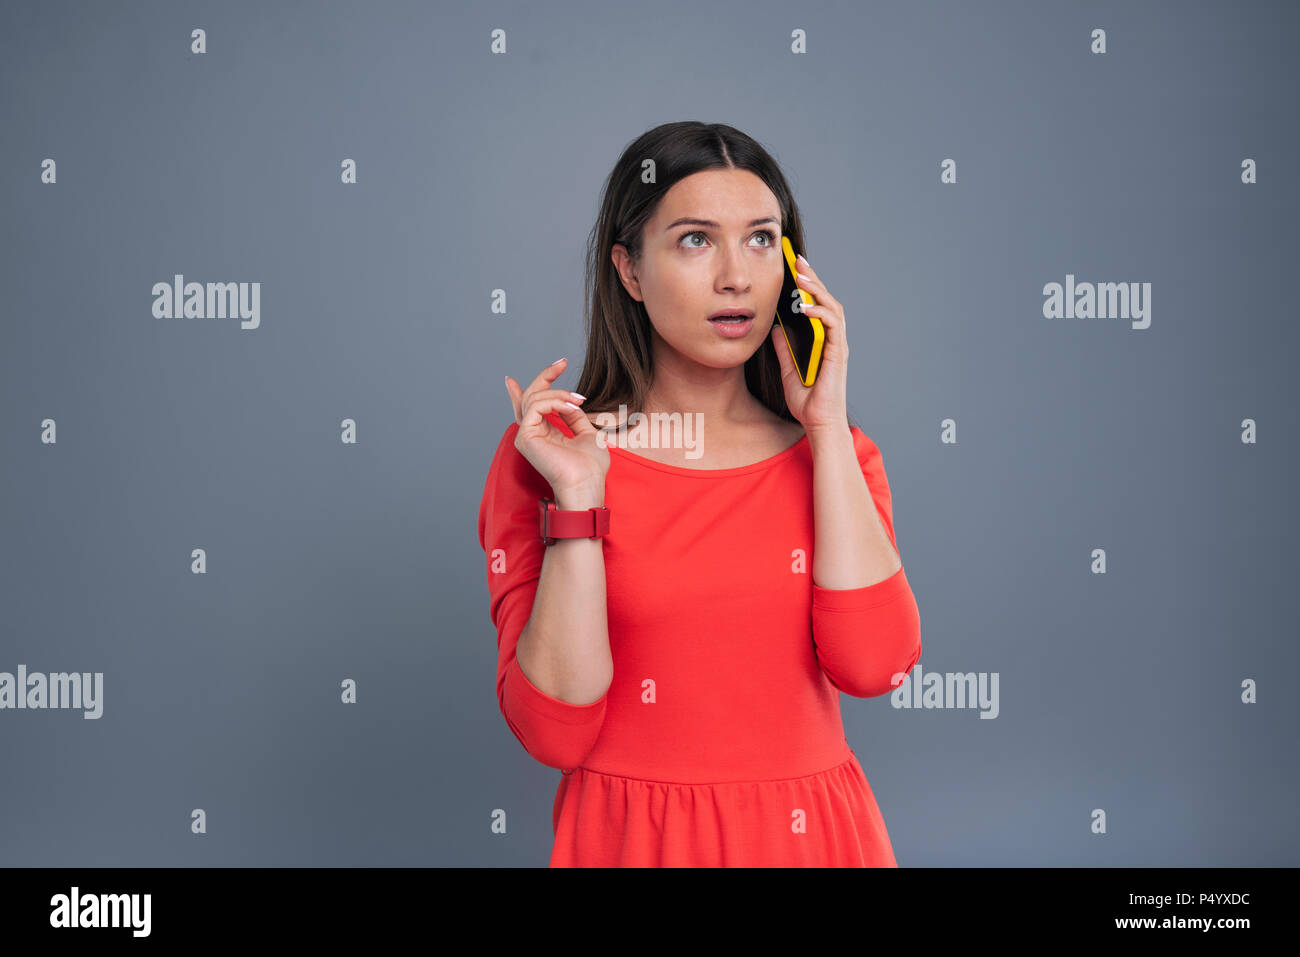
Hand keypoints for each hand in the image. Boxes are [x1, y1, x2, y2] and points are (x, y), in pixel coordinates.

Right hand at [504, 358, 608, 501]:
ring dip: (559, 393)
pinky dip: (555, 401)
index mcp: (544, 434)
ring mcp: (526, 436)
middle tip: (561, 362)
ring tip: (579, 400)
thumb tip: (568, 400)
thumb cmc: (590, 467)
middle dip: (544, 376)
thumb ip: (574, 416)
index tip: (548, 368)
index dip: (531, 385)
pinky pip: (536, 406)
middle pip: (530, 396)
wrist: (587, 485)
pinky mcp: (525, 436)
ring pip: (534, 398)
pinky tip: (572, 406)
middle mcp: (531, 434)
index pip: (531, 406)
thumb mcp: (587, 433)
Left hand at [769, 253, 849, 435]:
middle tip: (797, 261)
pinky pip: (832, 326)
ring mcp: (837, 345)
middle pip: (826, 300)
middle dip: (813, 278)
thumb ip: (784, 348)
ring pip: (832, 307)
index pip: (817, 306)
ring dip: (817, 289)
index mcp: (823, 341)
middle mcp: (833, 340)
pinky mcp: (838, 353)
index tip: (794, 268)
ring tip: (802, 275)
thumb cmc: (807, 401)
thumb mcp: (788, 369)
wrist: (817, 422)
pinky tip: (807, 306)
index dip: (808, 286)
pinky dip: (821, 313)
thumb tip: (775, 328)